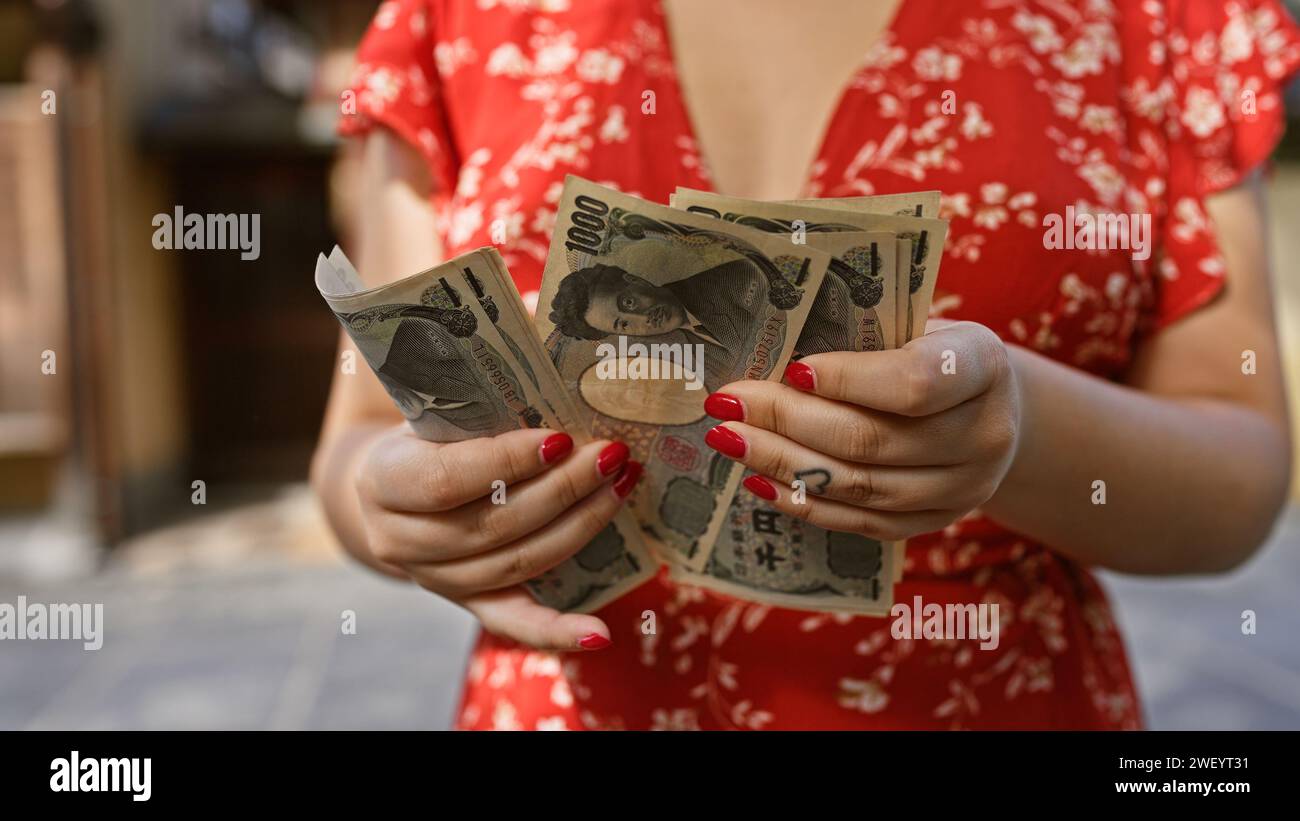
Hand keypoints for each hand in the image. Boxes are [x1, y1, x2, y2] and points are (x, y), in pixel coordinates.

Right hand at [355, 425, 641, 650]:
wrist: (393, 487)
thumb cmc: (427, 434)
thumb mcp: (433, 411)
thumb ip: (476, 408)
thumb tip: (557, 387)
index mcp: (383, 481)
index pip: (446, 480)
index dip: (505, 462)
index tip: (560, 438)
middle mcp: (401, 540)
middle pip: (491, 525)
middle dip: (562, 490)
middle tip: (611, 456)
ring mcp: (436, 579)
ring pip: (515, 564)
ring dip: (579, 528)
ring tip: (622, 486)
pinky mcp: (469, 602)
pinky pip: (515, 622)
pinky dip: (559, 632)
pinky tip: (600, 634)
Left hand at [702, 320, 1020, 540]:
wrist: (990, 409)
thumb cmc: (933, 352)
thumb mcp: (918, 327)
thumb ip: (864, 339)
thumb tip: (767, 353)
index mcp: (983, 366)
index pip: (915, 381)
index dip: (849, 378)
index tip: (791, 368)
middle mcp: (985, 434)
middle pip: (872, 439)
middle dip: (786, 420)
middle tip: (727, 402)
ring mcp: (963, 489)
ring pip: (858, 485)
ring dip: (780, 462)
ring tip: (728, 439)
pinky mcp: (931, 522)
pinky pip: (858, 521)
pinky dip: (803, 501)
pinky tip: (758, 479)